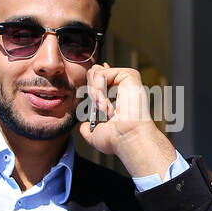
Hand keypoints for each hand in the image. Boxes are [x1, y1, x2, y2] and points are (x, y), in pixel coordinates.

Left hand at [78, 63, 176, 177]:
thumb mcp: (95, 134)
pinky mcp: (129, 75)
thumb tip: (82, 126)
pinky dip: (98, 90)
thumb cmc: (116, 139)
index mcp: (116, 95)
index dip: (91, 81)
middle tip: (98, 109)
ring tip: (103, 109)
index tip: (91, 95)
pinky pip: (102, 74)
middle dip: (90, 90)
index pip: (100, 77)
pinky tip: (105, 104)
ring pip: (96, 72)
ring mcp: (126, 79)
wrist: (127, 138)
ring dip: (94, 93)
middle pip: (94, 71)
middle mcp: (122, 85)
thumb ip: (87, 129)